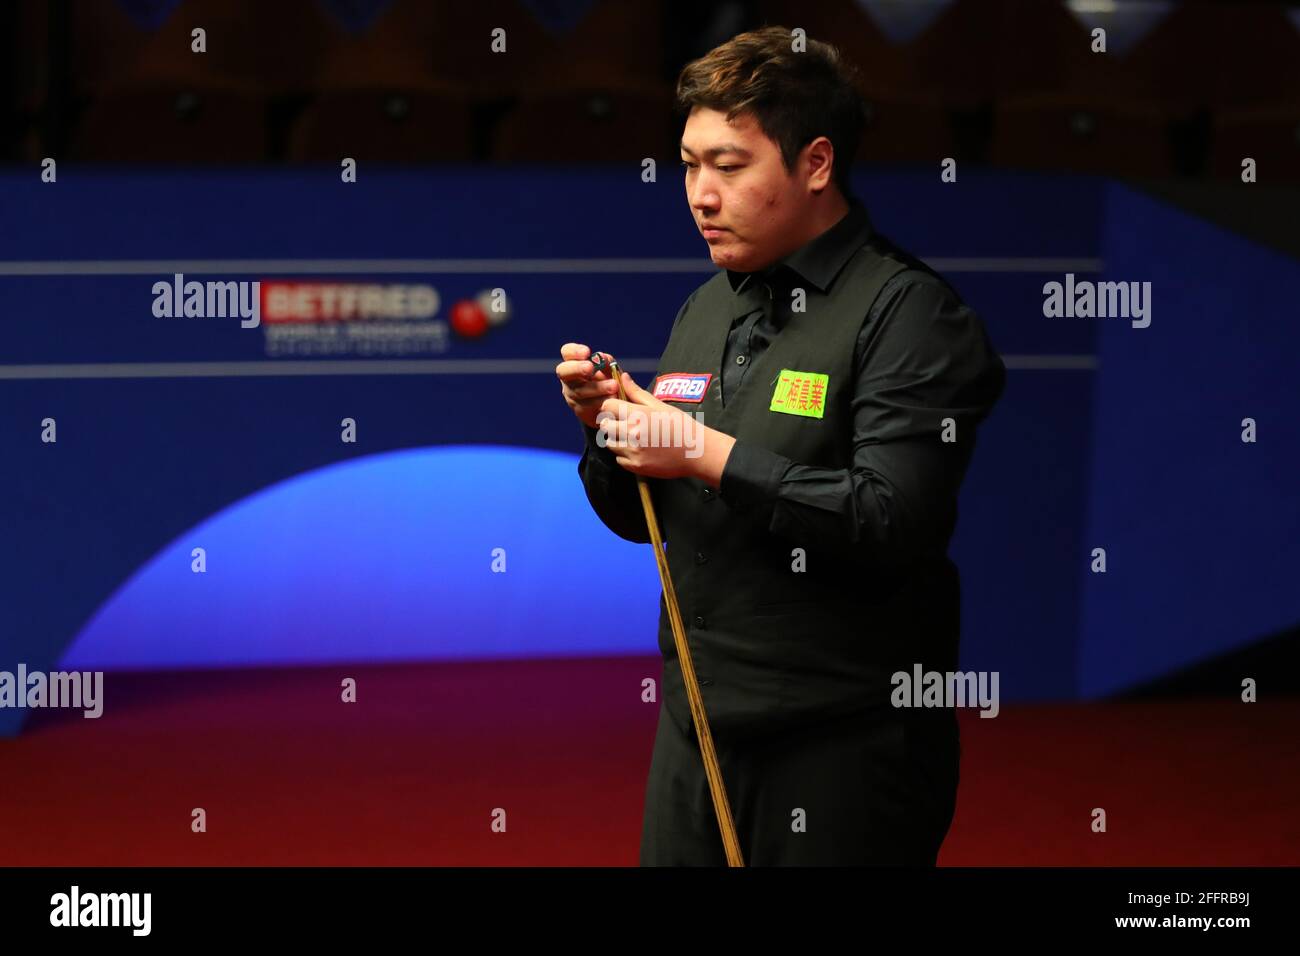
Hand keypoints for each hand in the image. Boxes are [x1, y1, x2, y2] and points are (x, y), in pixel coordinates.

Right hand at [557, 342, 621, 428]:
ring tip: (614, 386)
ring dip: (597, 388)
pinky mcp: (580, 410)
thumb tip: (603, 357)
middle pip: (564, 371)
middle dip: (577, 368)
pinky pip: (588, 406)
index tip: (587, 352)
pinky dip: (602, 401)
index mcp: (574, 362)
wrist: (612, 406)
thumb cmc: (609, 380)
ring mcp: (571, 395)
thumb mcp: (610, 370)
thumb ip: (606, 363)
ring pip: (579, 391)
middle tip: (590, 368)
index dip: (574, 351)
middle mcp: (568, 378)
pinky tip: (614, 398)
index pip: (567, 352)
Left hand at [598, 371, 734, 482]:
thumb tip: (624, 377)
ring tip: (633, 437)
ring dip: (617, 440)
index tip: (618, 409)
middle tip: (623, 423)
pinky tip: (639, 450)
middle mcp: (632, 433)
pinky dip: (625, 456)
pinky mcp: (636, 466)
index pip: (607, 406)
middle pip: (604, 426)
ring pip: (610, 444)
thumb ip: (637, 393)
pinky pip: (619, 460)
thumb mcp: (660, 405)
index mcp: (637, 414)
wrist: (696, 452)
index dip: (611, 406)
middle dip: (611, 423)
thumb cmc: (680, 426)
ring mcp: (633, 451)